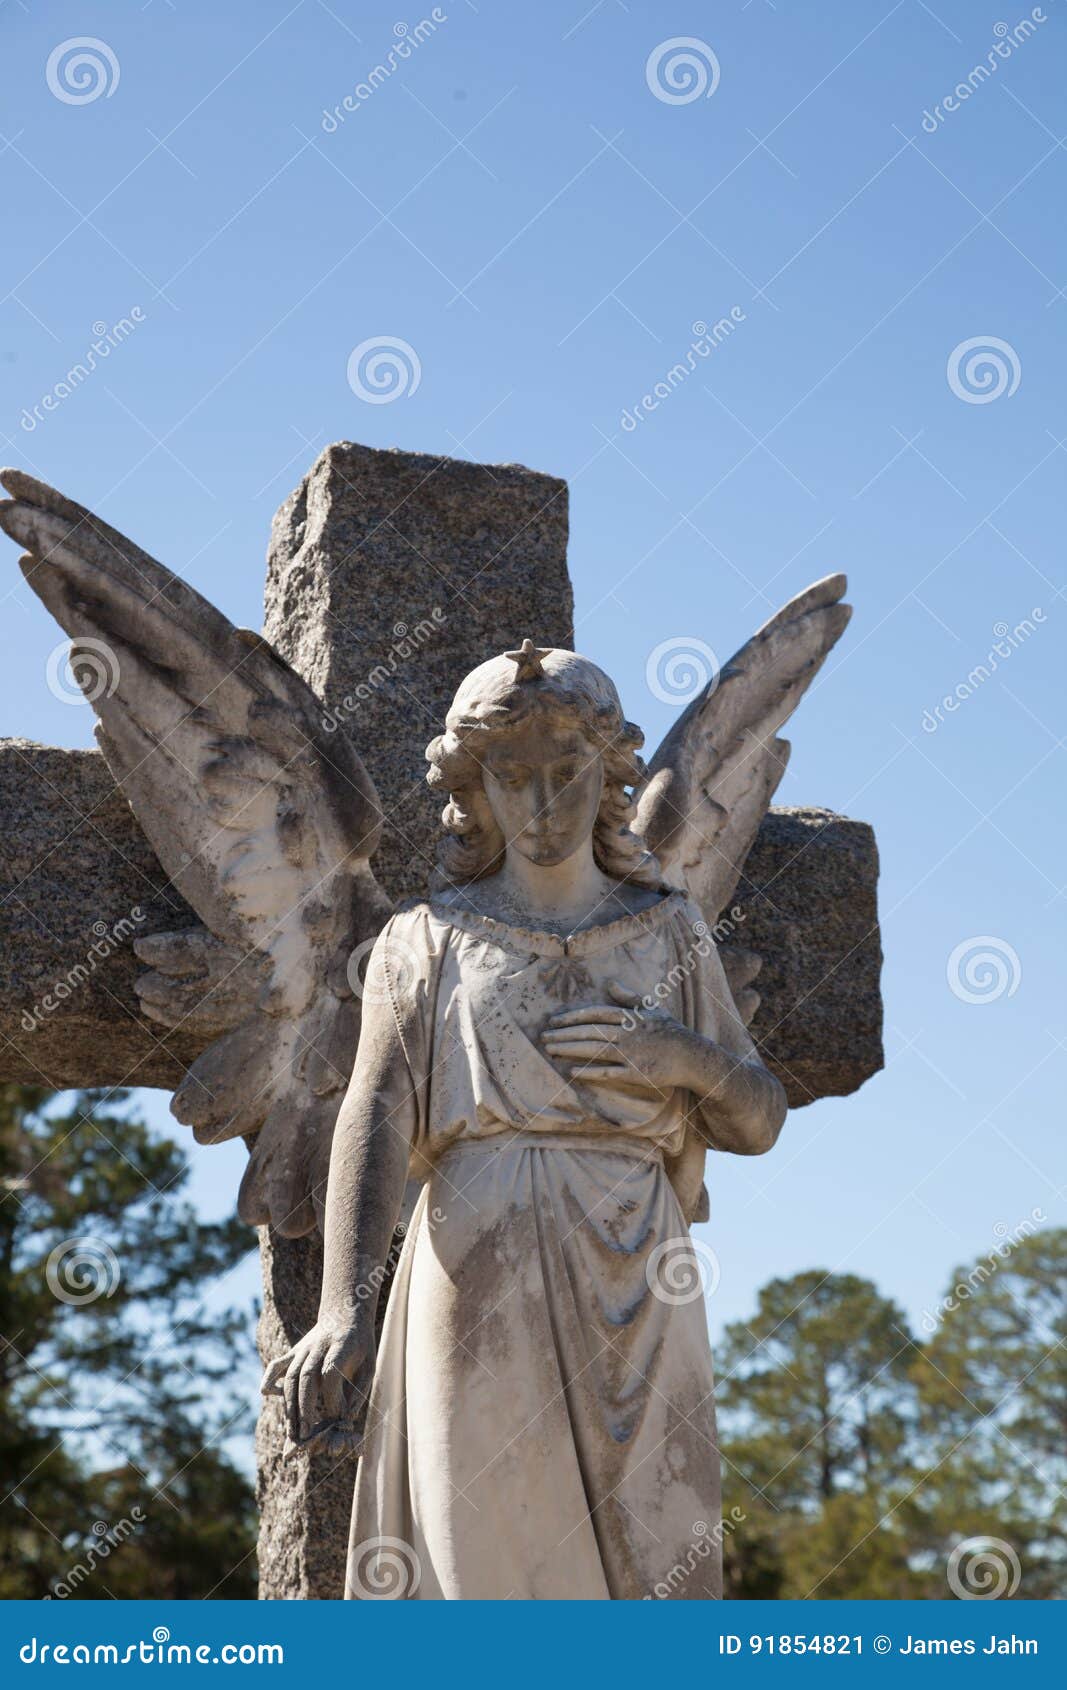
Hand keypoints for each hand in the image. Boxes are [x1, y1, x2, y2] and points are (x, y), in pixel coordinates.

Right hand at [261, 1310, 375, 1457]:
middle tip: (306, 1435)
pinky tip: (268, 1395)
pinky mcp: (294, 1351)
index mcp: (341, 1345)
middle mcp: (319, 1346)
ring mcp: (303, 1348)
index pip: (330, 1373)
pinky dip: (269, 1378)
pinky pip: (277, 1365)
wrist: (346, 1312)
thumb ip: (359, 1392)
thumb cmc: (361, 1345)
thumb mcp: (369, 1365)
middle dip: (305, 1408)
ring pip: (290, 1376)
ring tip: (292, 1430)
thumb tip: (347, 1418)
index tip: (337, 1417)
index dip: (332, 1397)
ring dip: (289, 1404)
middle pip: (306, 1377)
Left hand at [540, 980, 697, 1096]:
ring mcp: (630, 1053)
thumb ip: (629, 996)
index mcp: (629, 1016)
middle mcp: (627, 1033)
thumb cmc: (670, 1030)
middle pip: (589, 1031)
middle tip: (543, 1036)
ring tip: (550, 1049)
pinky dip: (589, 1071)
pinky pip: (607, 1072)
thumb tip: (610, 982)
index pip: (594, 1014)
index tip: (553, 1020)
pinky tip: (571, 1070)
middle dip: (563, 1033)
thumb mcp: (651, 1008)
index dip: (572, 1016)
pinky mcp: (634, 1073)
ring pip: (593, 1049)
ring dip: (569, 1049)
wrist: (690, 1056)